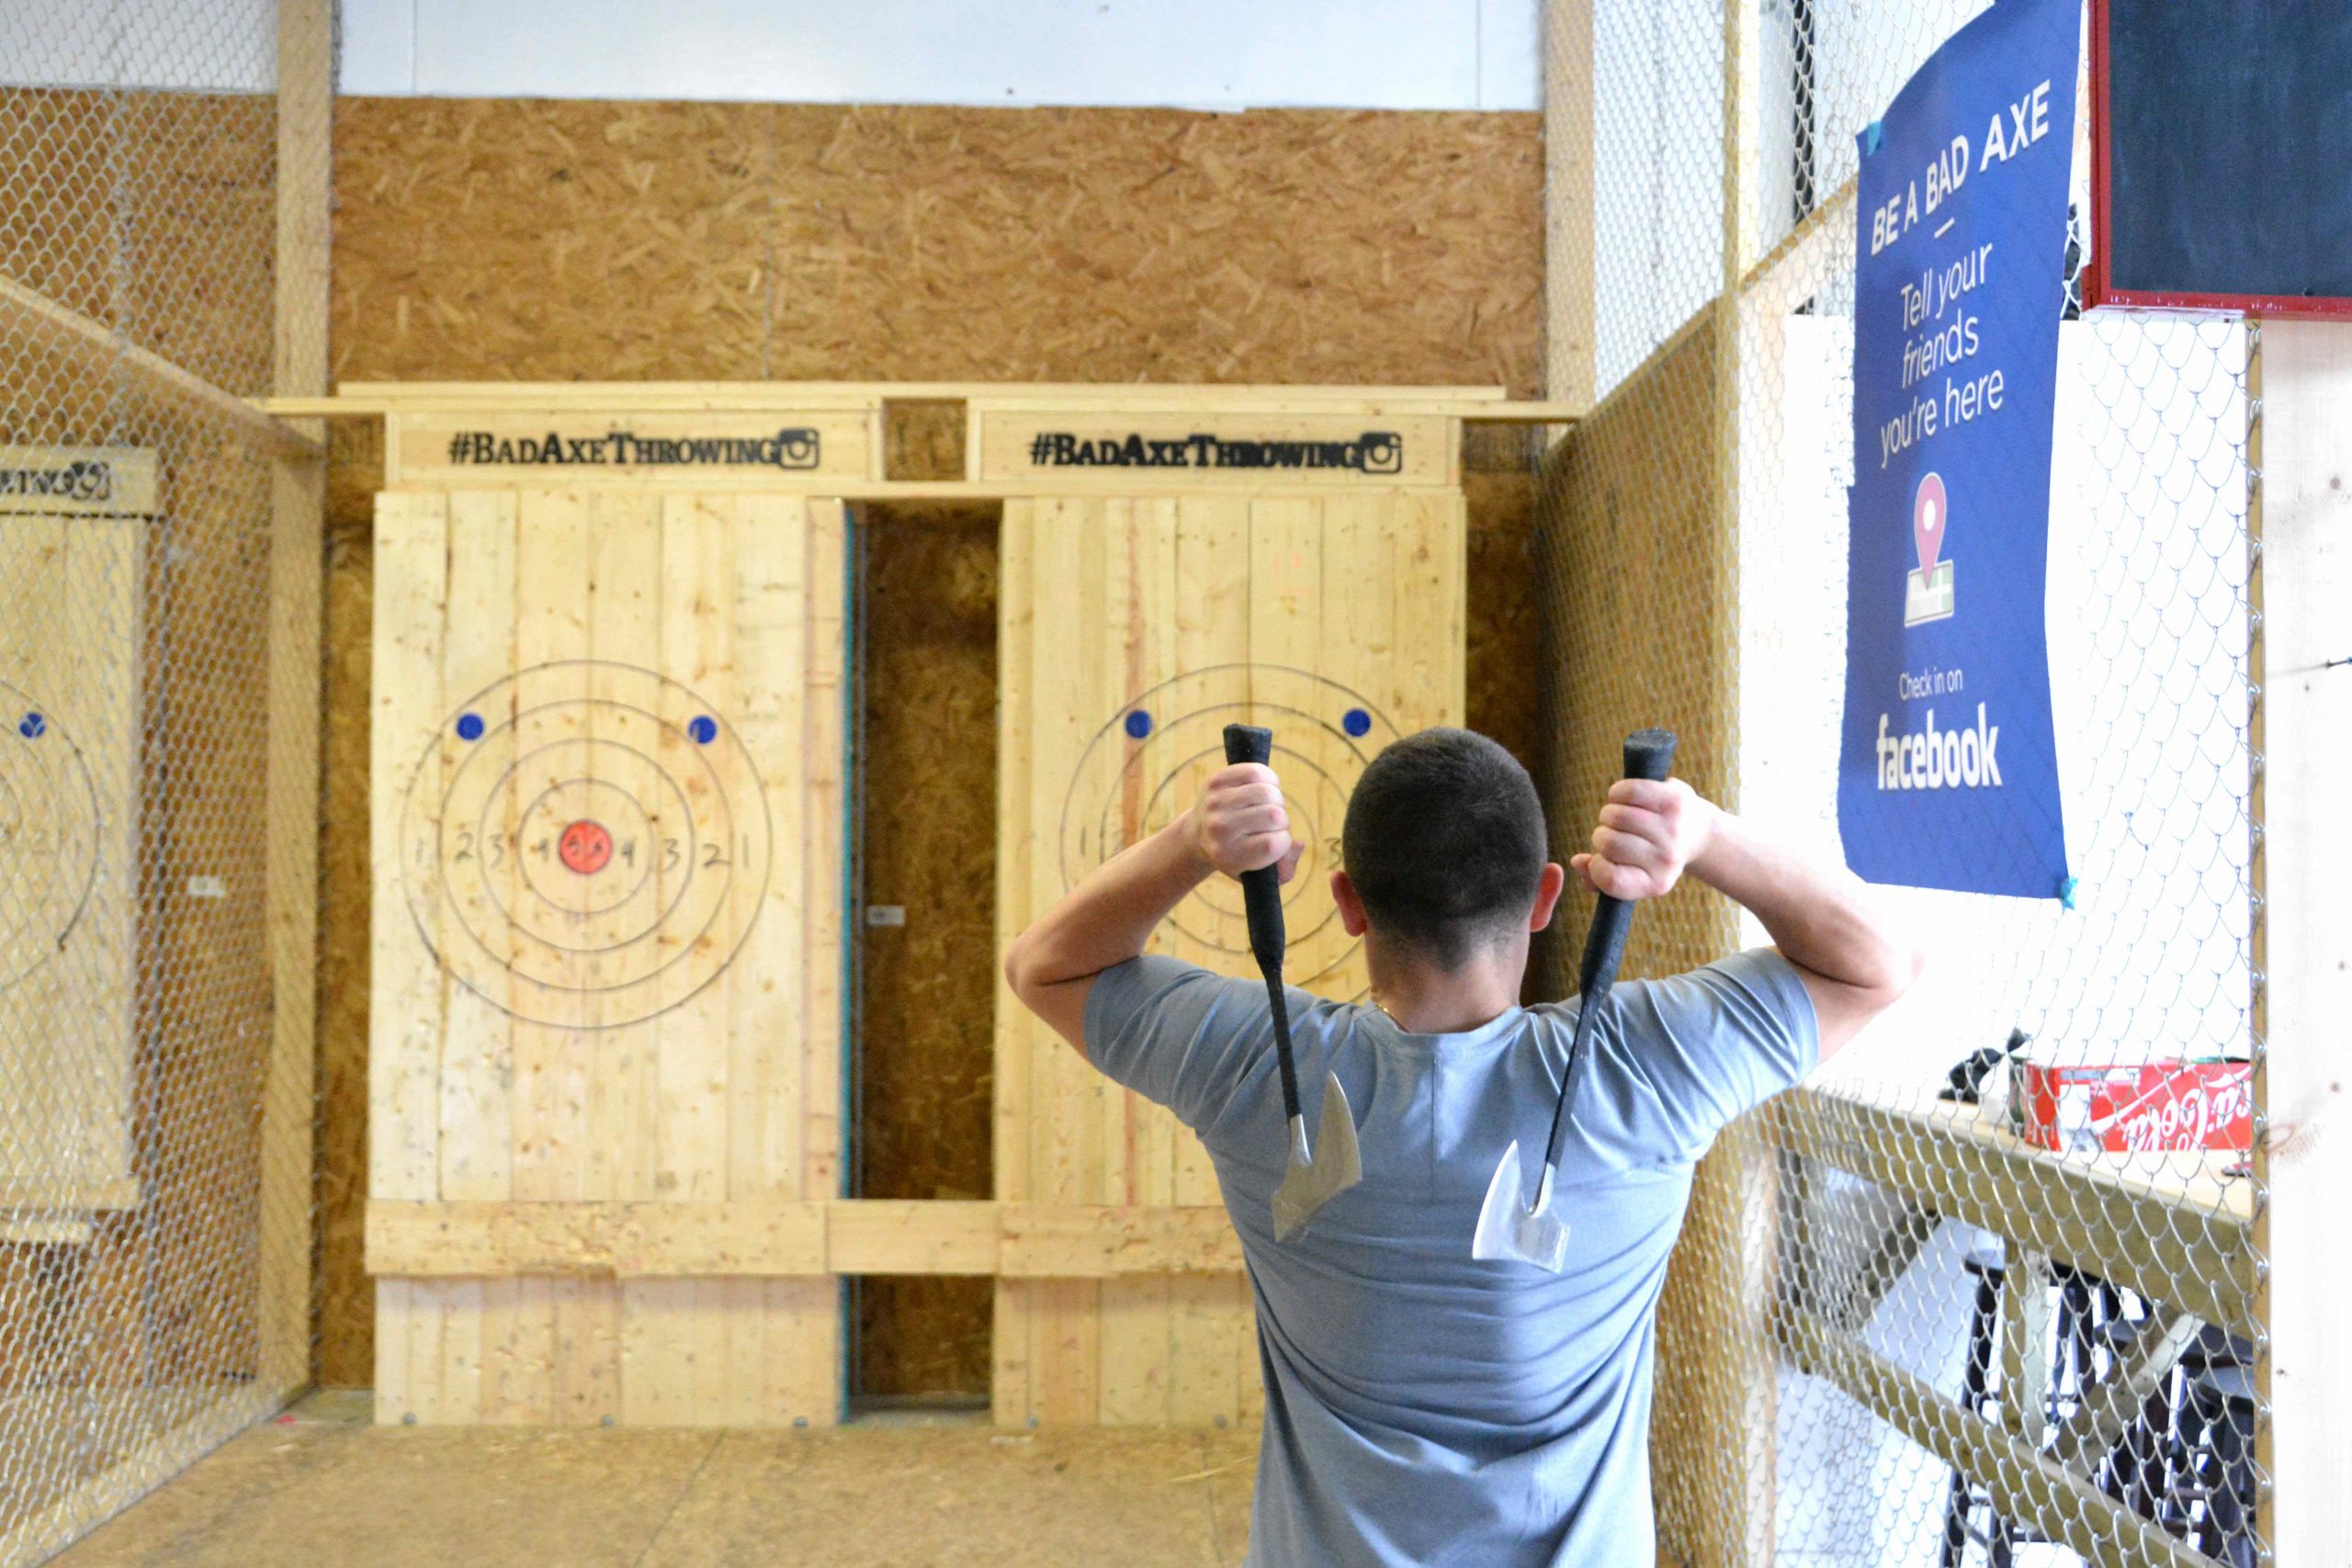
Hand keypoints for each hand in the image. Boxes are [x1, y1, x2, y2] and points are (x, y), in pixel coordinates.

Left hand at [1187, 763, 1303, 882]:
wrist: (1198, 835)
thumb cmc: (1237, 854)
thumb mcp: (1258, 874)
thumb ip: (1285, 870)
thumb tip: (1298, 844)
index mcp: (1230, 856)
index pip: (1273, 844)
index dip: (1284, 841)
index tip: (1276, 841)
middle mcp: (1220, 829)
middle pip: (1274, 815)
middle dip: (1282, 820)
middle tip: (1272, 824)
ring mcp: (1215, 802)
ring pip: (1267, 792)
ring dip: (1276, 799)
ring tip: (1268, 806)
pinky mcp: (1215, 781)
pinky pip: (1255, 771)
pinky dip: (1268, 779)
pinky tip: (1262, 789)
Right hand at [1571, 778, 1718, 900]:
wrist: (1696, 831)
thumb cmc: (1651, 855)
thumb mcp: (1631, 875)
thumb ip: (1597, 878)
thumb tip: (1578, 861)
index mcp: (1656, 884)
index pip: (1611, 880)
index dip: (1595, 868)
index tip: (1600, 859)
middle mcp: (1667, 858)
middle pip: (1609, 843)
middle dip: (1601, 836)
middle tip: (1612, 834)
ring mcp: (1672, 828)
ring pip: (1616, 816)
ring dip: (1609, 814)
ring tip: (1620, 817)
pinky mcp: (1673, 800)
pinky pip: (1628, 792)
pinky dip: (1617, 793)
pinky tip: (1624, 799)